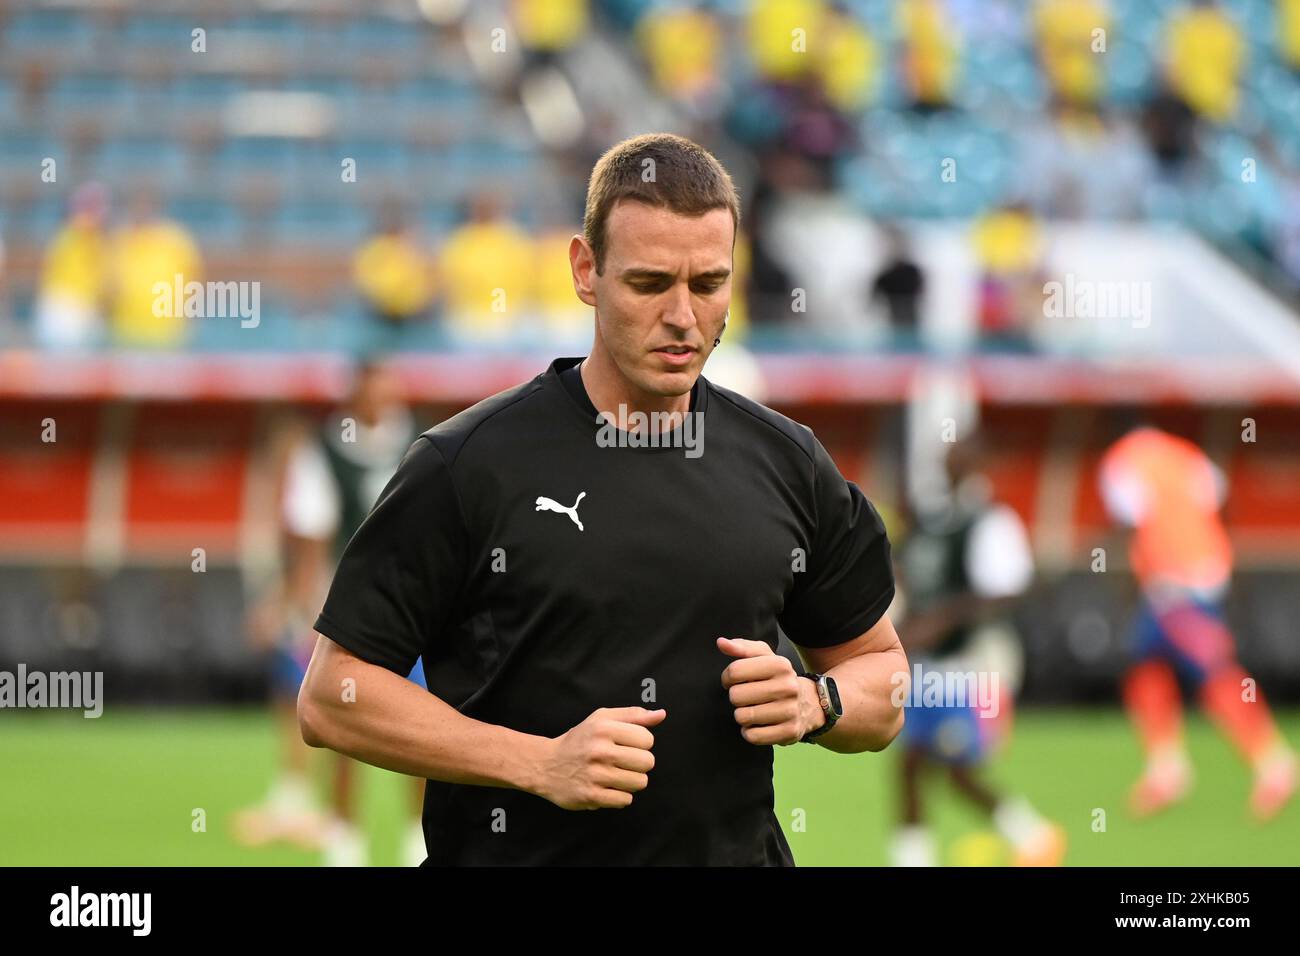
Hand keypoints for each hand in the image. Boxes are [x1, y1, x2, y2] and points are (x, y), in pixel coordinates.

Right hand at [538, 706, 664, 809]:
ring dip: (631, 781)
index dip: (642, 743)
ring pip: (639, 783)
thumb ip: (633, 715)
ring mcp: (595, 775)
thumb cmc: (580, 740)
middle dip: (640, 763)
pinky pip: (625, 800)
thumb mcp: (602, 719)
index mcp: (604, 728)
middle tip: (623, 762)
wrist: (546, 765)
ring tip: (615, 774)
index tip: (627, 745)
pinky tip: (607, 786)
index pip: (648, 739)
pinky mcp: (591, 796)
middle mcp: (600, 751)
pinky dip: (620, 795)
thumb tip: (661, 714)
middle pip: (647, 762)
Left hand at [718, 637, 823, 745]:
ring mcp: (790, 711)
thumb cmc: (778, 678)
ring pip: (742, 717)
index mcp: (780, 665)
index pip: (734, 671)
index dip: (727, 677)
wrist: (810, 703)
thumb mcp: (765, 657)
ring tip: (752, 710)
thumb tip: (721, 643)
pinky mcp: (789, 732)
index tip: (734, 681)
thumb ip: (741, 648)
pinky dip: (749, 732)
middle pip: (736, 696)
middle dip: (736, 697)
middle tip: (746, 697)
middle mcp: (788, 687)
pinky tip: (757, 725)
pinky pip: (752, 736)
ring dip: (742, 715)